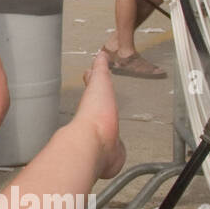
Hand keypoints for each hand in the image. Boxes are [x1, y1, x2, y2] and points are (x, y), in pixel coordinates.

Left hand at [75, 51, 125, 179]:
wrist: (96, 144)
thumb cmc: (96, 114)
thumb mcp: (100, 83)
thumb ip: (100, 70)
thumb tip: (99, 55)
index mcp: (93, 102)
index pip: (92, 88)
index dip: (93, 81)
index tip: (91, 75)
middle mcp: (95, 120)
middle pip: (98, 111)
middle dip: (100, 107)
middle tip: (103, 101)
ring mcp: (103, 137)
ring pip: (105, 131)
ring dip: (107, 129)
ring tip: (111, 125)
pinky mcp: (111, 153)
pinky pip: (115, 150)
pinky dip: (117, 149)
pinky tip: (118, 149)